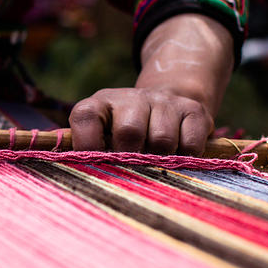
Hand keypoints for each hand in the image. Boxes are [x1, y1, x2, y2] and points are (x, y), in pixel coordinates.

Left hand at [69, 87, 212, 153]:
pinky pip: (190, 144)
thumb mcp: (99, 134)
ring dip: (159, 160)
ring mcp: (163, 102)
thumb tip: (74, 170)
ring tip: (154, 161)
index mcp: (99, 103)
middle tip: (131, 167)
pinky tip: (176, 156)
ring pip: (162, 141)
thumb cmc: (121, 131)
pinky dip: (184, 158)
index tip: (95, 164)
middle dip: (130, 157)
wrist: (164, 103)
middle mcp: (130, 97)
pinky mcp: (193, 110)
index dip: (88, 145)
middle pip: (129, 132)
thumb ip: (86, 150)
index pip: (85, 117)